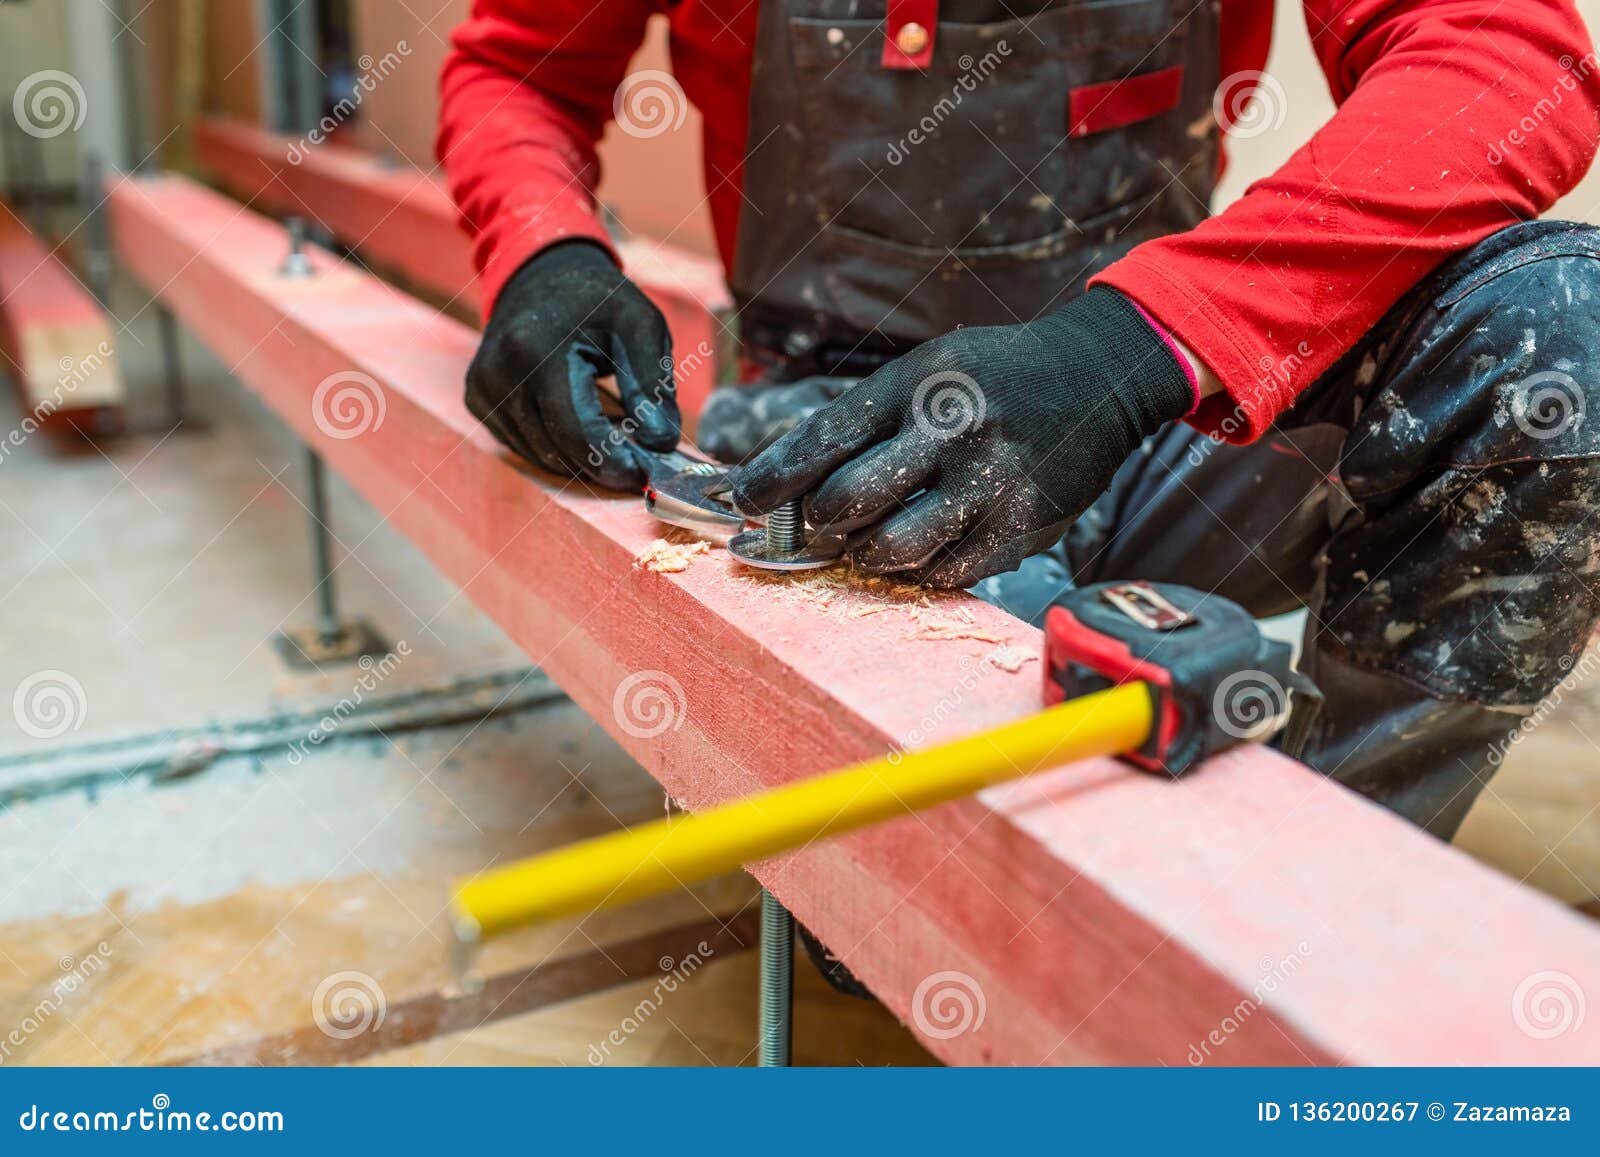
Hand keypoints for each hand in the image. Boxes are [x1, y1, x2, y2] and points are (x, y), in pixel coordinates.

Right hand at [465, 241, 679, 489]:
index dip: (609, 461)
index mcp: (538, 349)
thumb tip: (660, 442)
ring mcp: (481, 387)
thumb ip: (653, 382)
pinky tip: (577, 426)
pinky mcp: (476, 398)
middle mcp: (499, 371)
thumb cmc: (598, 301)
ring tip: (611, 438)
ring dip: (578, 459)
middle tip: (636, 462)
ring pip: (537, 454)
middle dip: (599, 464)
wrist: (542, 275)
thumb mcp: (641, 324)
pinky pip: (520, 444)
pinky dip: (554, 447)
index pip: (572, 430)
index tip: (642, 474)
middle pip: (554, 448)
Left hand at [727, 289, 1195, 587]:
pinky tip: (918, 550)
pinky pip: (944, 573)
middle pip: (849, 501)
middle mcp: (951, 433)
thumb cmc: (991, 379)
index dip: (773, 478)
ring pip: (893, 549)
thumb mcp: (923, 372)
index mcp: (916, 386)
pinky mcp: (1021, 529)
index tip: (743, 499)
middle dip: (818, 522)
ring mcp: (990, 485)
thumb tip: (780, 477)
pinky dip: (917, 570)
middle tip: (819, 522)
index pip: (824, 439)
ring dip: (865, 553)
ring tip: (867, 539)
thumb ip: (860, 421)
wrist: (1098, 377)